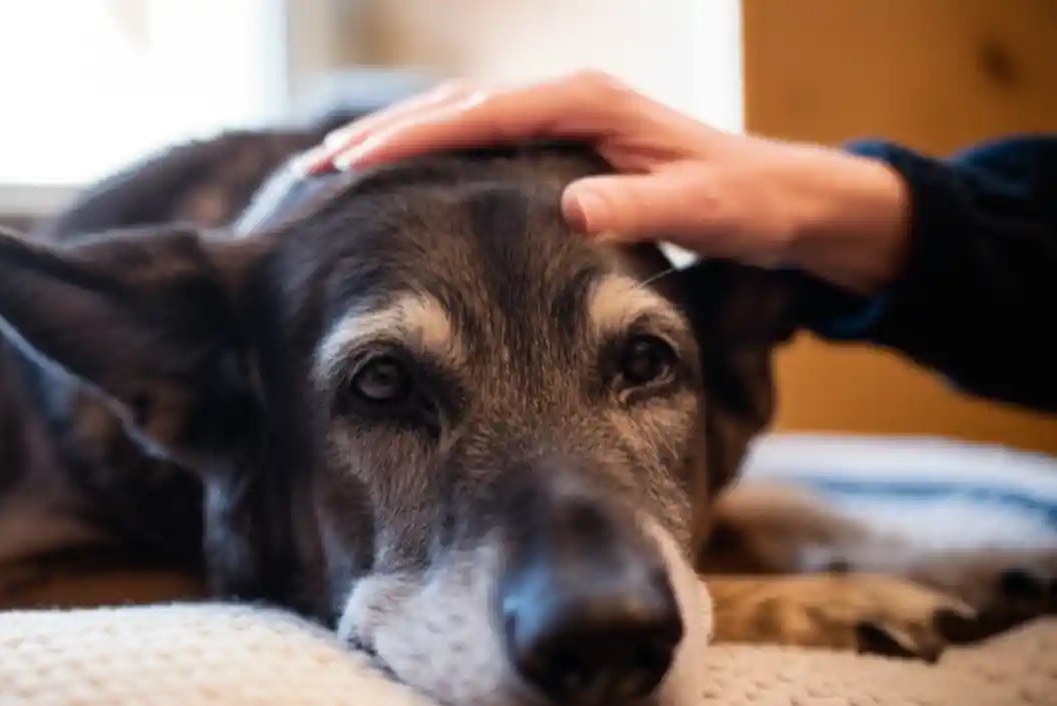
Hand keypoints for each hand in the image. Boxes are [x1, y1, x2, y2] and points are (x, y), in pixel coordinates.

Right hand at [297, 71, 911, 295]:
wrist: (788, 199)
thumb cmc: (749, 204)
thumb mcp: (703, 210)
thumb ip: (639, 209)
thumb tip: (568, 213)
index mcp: (588, 104)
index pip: (478, 115)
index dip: (408, 140)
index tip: (348, 165)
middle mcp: (568, 98)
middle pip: (451, 108)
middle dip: (378, 137)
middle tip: (312, 173)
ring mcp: (563, 117)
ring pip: (458, 120)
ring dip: (395, 143)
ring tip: (332, 174)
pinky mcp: (564, 143)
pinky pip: (479, 141)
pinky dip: (430, 156)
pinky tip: (401, 184)